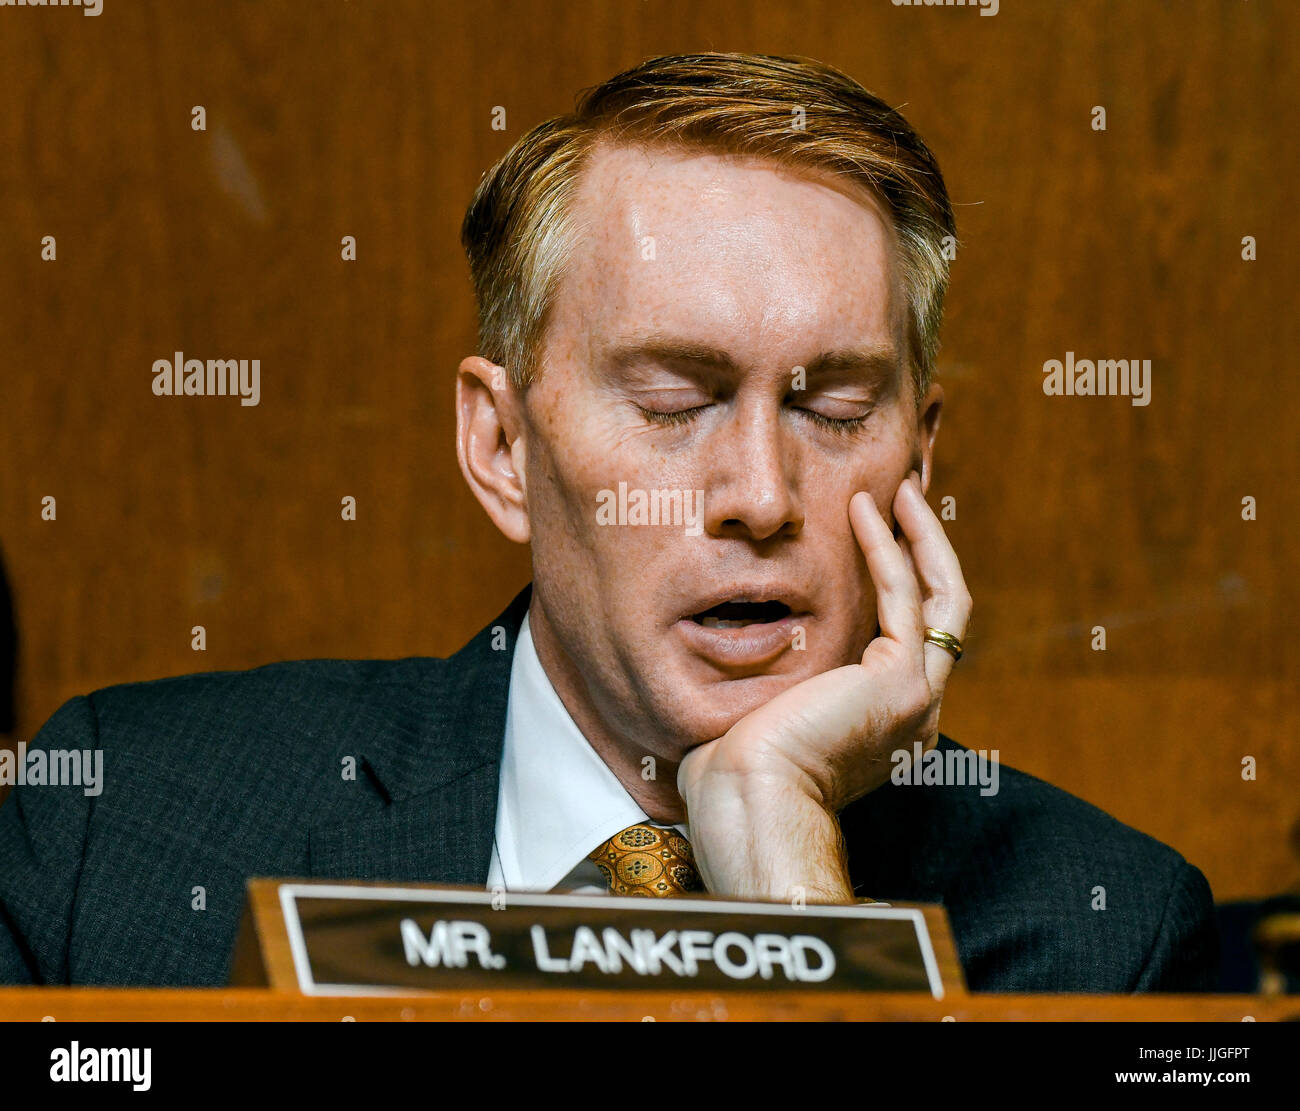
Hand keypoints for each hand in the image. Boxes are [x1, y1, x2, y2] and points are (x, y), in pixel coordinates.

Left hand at [677, 470, 971, 900]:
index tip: (876, 534)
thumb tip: (739, 650)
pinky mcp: (900, 680)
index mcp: (881, 724)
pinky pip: (905, 596)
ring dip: (921, 538)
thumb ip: (775, 682)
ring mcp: (914, 697)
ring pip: (943, 600)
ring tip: (900, 488)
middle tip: (906, 498)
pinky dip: (889, 547)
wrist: (749, 806)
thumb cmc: (735, 778)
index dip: (900, 581)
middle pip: (943, 615)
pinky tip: (867, 510)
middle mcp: (912, 711)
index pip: (907, 638)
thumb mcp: (762, 717)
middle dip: (927, 551)